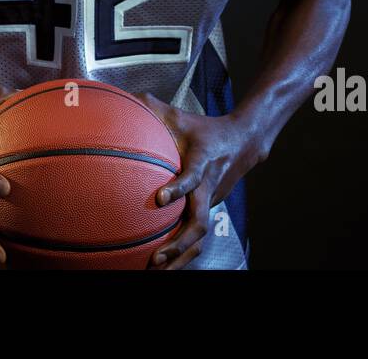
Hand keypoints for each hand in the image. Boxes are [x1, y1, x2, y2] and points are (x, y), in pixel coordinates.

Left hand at [132, 91, 263, 269]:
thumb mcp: (180, 115)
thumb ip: (153, 108)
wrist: (243, 142)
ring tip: (158, 270)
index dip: (179, 188)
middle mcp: (208, 186)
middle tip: (157, 255)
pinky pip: (198, 236)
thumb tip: (124, 98)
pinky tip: (164, 266)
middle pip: (200, 221)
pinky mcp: (210, 210)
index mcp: (203, 161)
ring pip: (201, 237)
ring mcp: (211, 201)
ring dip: (181, 256)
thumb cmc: (204, 130)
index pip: (193, 176)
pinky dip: (183, 254)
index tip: (159, 199)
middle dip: (179, 242)